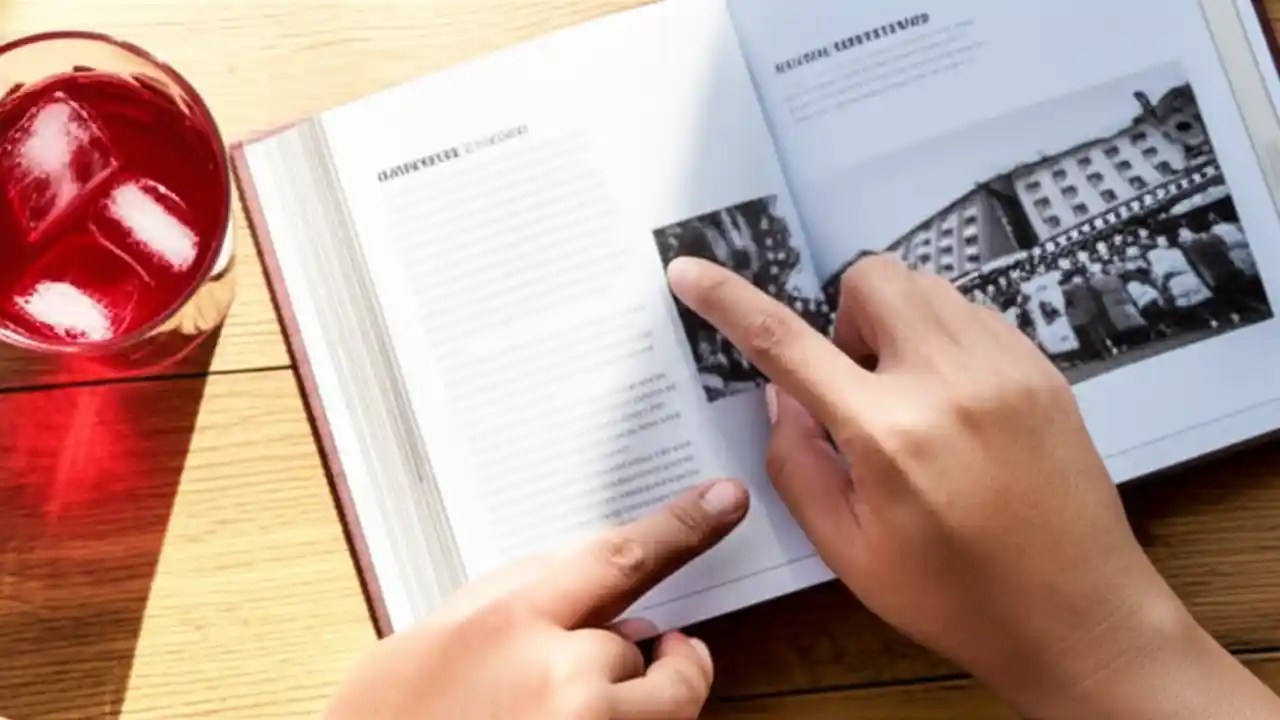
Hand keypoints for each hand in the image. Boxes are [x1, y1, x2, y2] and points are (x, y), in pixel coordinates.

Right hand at [324, 480, 748, 719]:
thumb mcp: (428, 644)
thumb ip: (515, 611)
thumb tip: (595, 612)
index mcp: (506, 626)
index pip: (620, 558)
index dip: (681, 527)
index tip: (723, 502)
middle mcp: (562, 684)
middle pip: (637, 649)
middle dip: (610, 667)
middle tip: (557, 689)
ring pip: (657, 707)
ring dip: (626, 710)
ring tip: (558, 718)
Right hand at [668, 256, 1279, 719]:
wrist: (1076, 615)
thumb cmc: (956, 595)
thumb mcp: (848, 550)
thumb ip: (797, 464)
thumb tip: (782, 397)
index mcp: (887, 433)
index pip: (784, 343)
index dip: (727, 300)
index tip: (691, 272)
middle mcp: (947, 381)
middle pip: (870, 278)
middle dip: (845, 316)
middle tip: (856, 381)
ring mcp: (1005, 366)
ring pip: (926, 286)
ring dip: (896, 325)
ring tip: (910, 396)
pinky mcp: (1042, 368)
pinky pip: (973, 312)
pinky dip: (945, 339)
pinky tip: (954, 402)